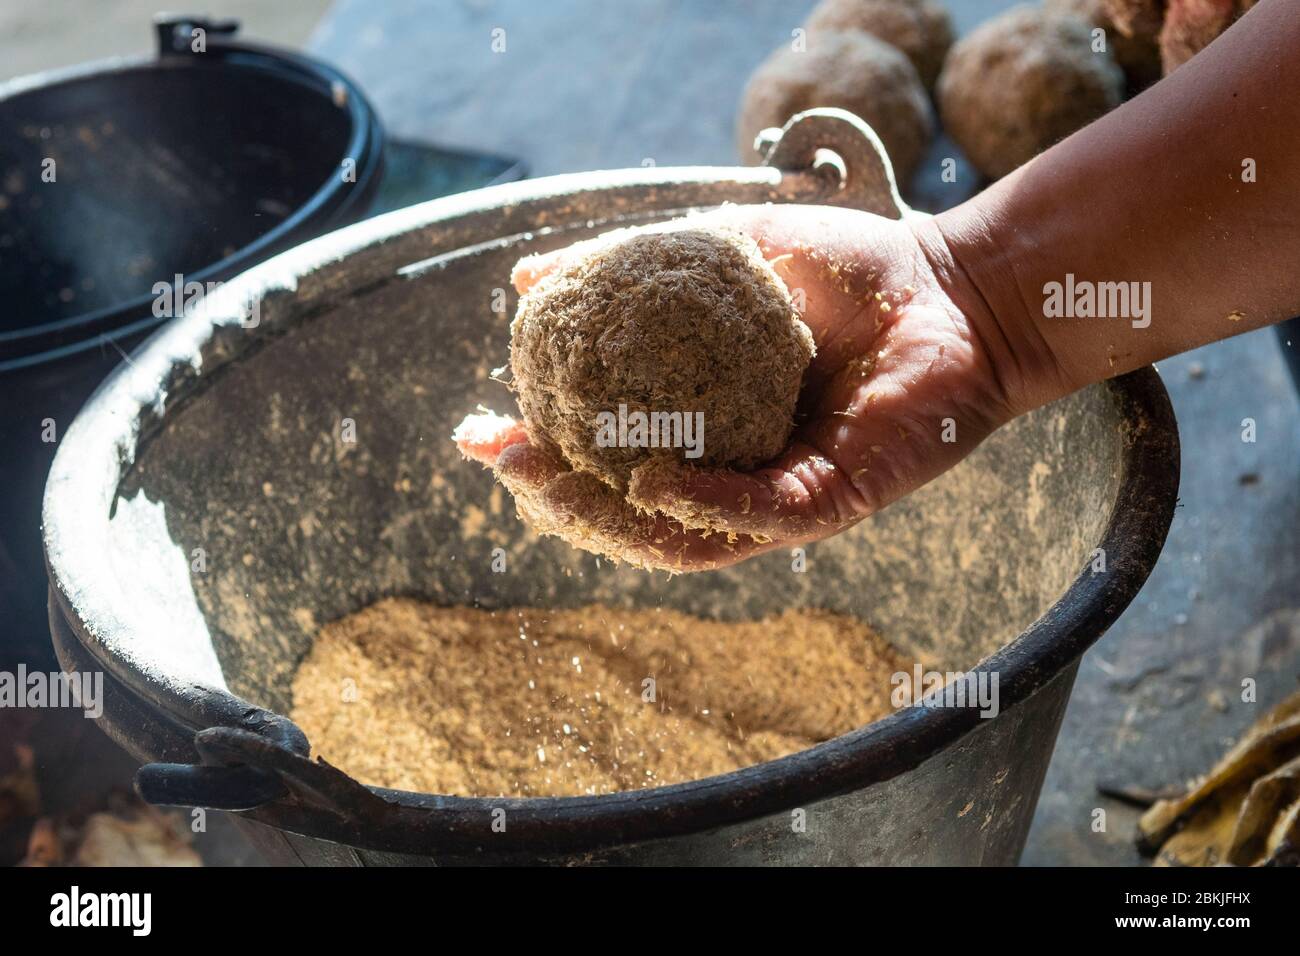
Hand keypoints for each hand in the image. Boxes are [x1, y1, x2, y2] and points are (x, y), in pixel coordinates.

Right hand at [457, 204, 1039, 570]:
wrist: (953, 284)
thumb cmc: (847, 271)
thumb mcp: (719, 253)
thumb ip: (629, 265)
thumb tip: (524, 281)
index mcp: (701, 428)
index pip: (606, 457)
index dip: (540, 449)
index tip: (480, 424)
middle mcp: (732, 474)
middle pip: (627, 509)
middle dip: (553, 492)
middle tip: (495, 456)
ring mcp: (778, 497)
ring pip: (679, 535)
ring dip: (607, 517)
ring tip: (544, 482)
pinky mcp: (831, 501)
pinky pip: (755, 517)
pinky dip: (700, 504)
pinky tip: (649, 481)